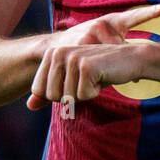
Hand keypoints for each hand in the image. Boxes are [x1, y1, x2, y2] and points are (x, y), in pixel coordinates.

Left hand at [27, 3, 159, 109]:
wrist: (130, 59)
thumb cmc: (100, 71)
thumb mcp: (71, 81)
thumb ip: (49, 92)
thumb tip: (29, 106)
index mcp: (51, 54)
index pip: (40, 90)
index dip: (58, 94)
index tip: (74, 82)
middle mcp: (58, 53)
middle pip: (53, 96)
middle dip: (71, 95)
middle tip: (86, 81)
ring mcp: (72, 58)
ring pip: (68, 97)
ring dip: (85, 94)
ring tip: (95, 78)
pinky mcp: (87, 66)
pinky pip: (84, 96)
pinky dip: (95, 92)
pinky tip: (103, 77)